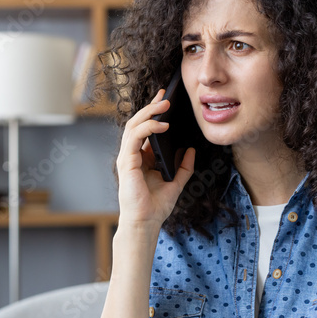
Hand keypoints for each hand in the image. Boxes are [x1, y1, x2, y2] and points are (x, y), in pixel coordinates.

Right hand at [116, 87, 196, 229]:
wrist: (145, 222)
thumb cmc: (155, 206)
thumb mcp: (176, 183)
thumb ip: (183, 167)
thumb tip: (190, 149)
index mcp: (141, 158)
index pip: (145, 129)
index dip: (154, 113)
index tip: (165, 99)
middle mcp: (132, 155)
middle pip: (138, 123)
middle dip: (151, 106)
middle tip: (165, 95)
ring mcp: (126, 157)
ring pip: (134, 126)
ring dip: (149, 112)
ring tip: (164, 104)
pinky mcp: (126, 161)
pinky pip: (135, 137)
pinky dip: (148, 128)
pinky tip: (162, 124)